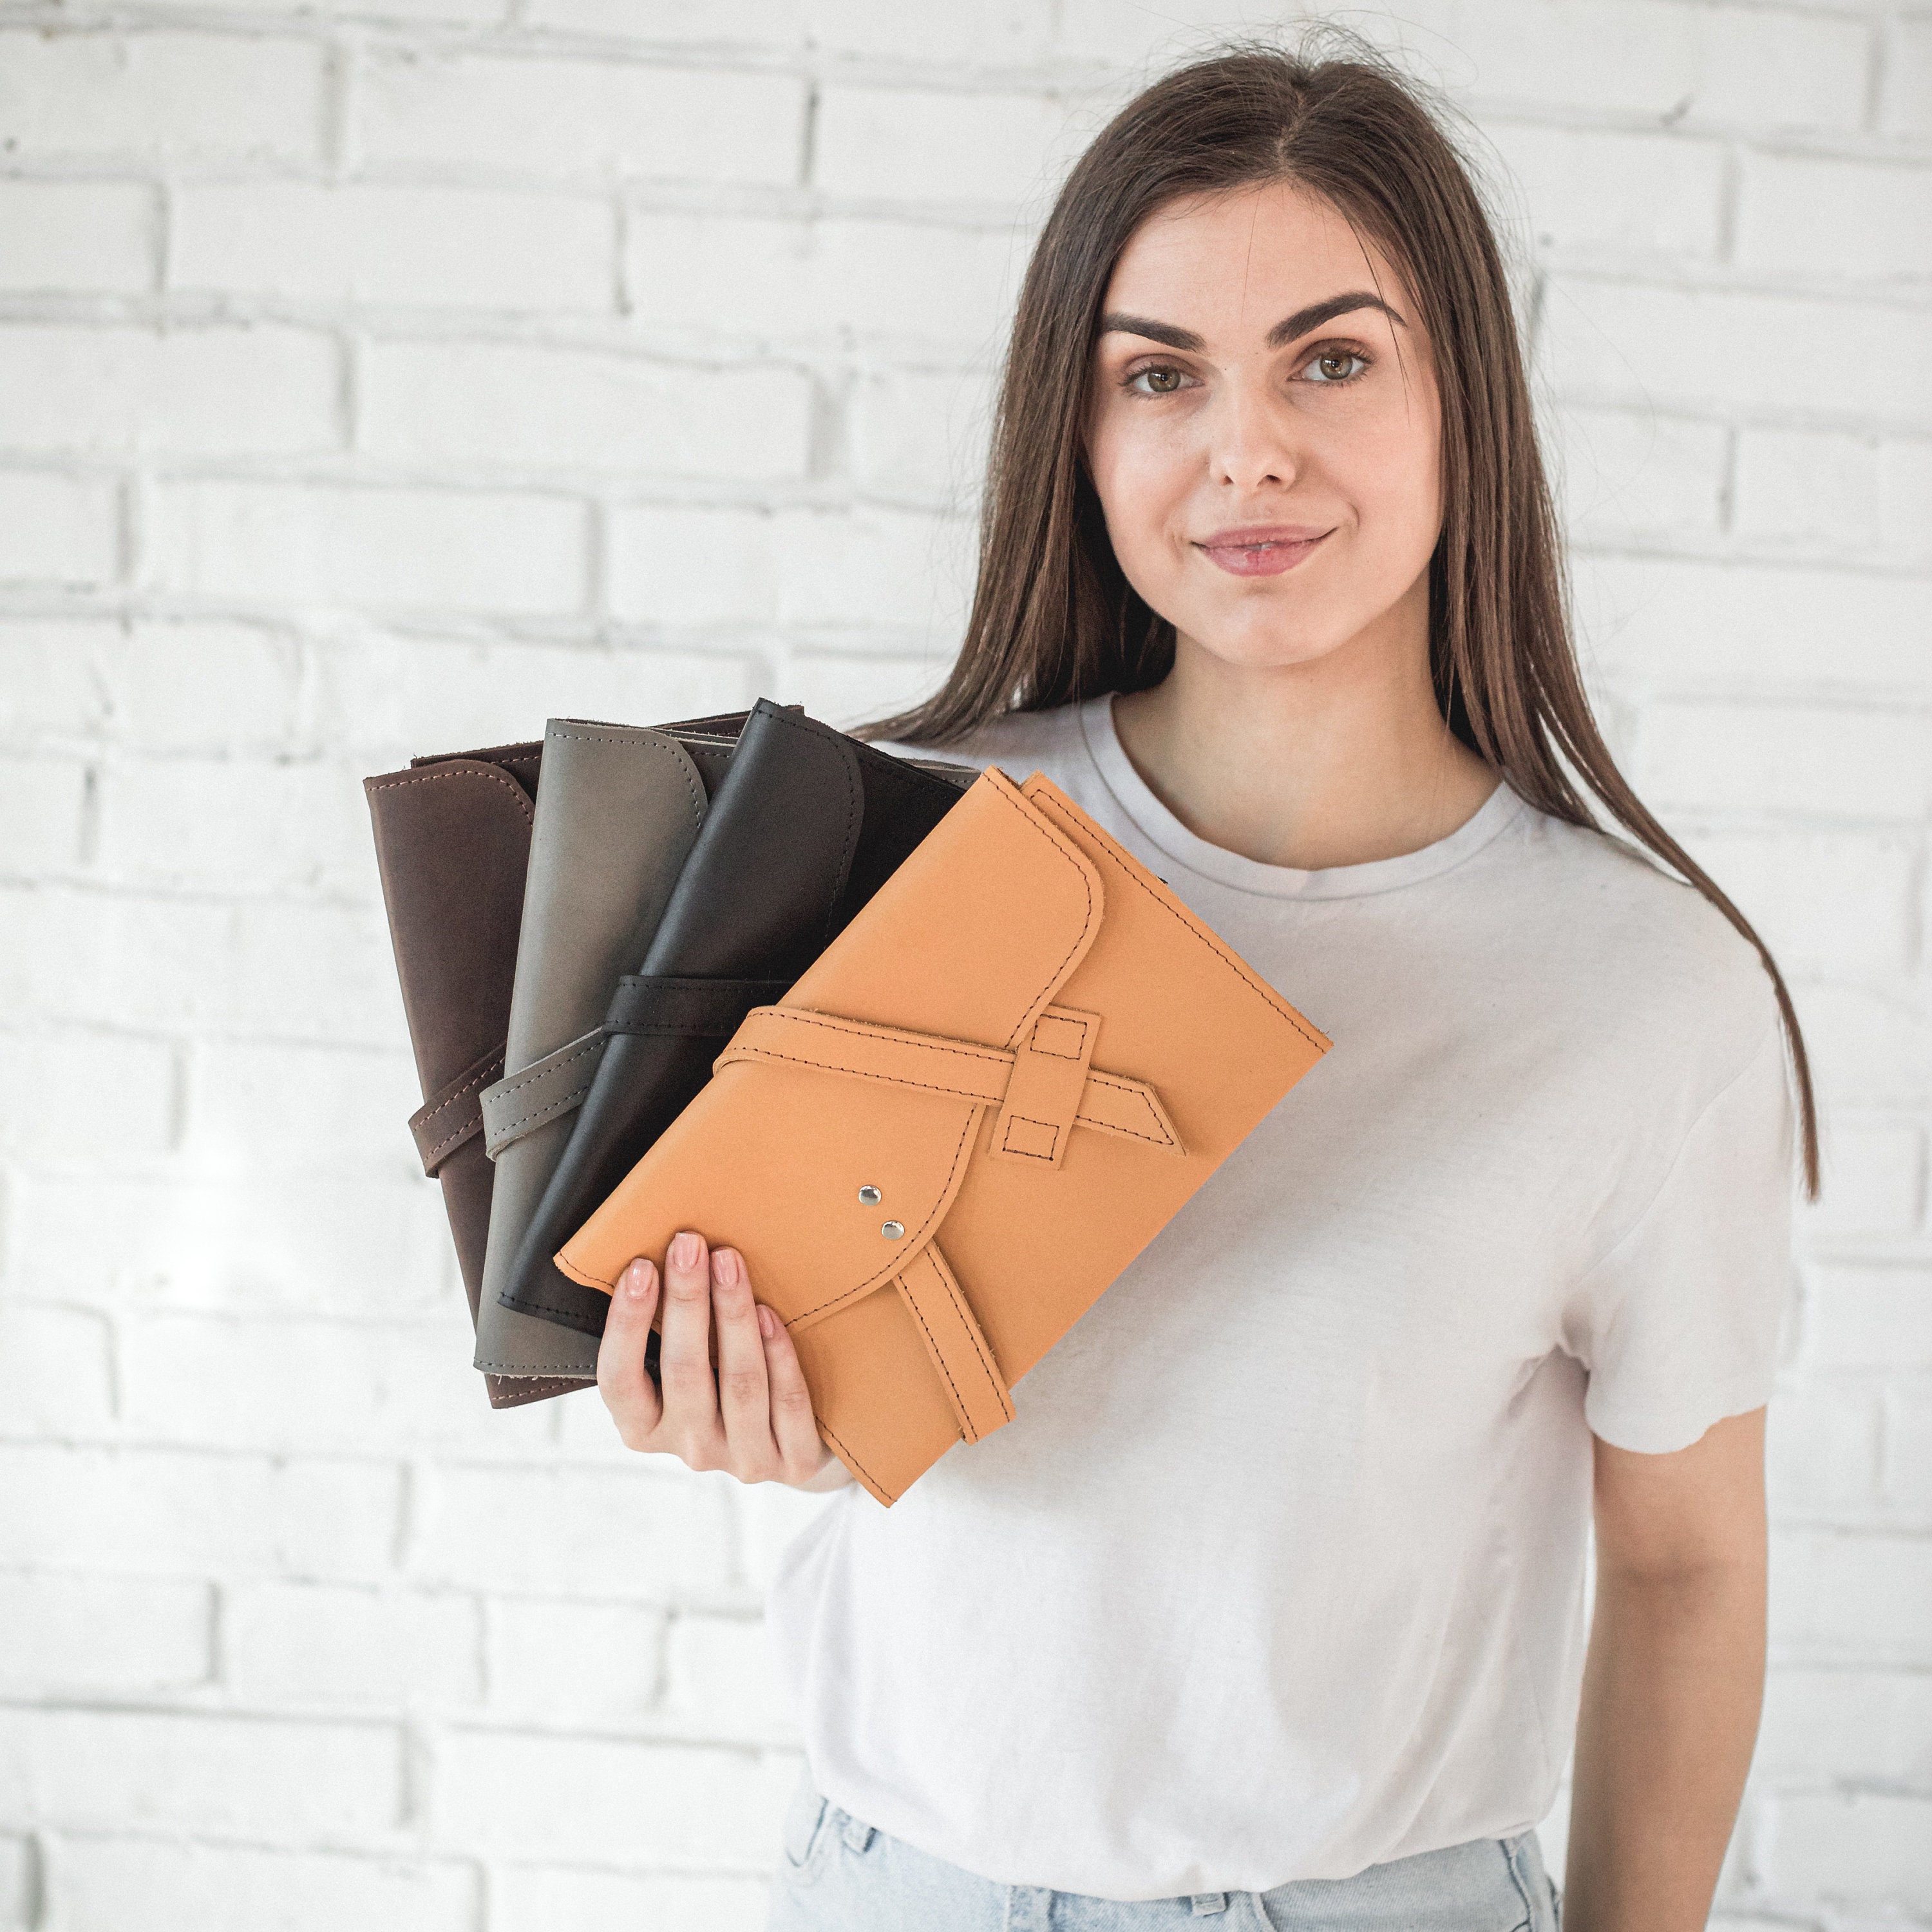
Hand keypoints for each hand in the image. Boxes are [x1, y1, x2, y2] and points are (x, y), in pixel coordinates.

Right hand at [597, 1228, 845, 1489]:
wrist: (792, 1447)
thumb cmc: (722, 1388)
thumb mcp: (683, 1369)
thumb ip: (664, 1331)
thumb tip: (650, 1255)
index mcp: (645, 1429)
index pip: (619, 1380)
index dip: (625, 1324)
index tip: (639, 1266)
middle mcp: (690, 1449)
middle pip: (683, 1371)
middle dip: (685, 1300)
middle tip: (689, 1243)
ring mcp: (742, 1459)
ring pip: (739, 1383)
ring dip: (732, 1316)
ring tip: (729, 1262)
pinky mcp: (793, 1462)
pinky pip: (786, 1401)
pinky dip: (778, 1354)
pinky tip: (769, 1313)